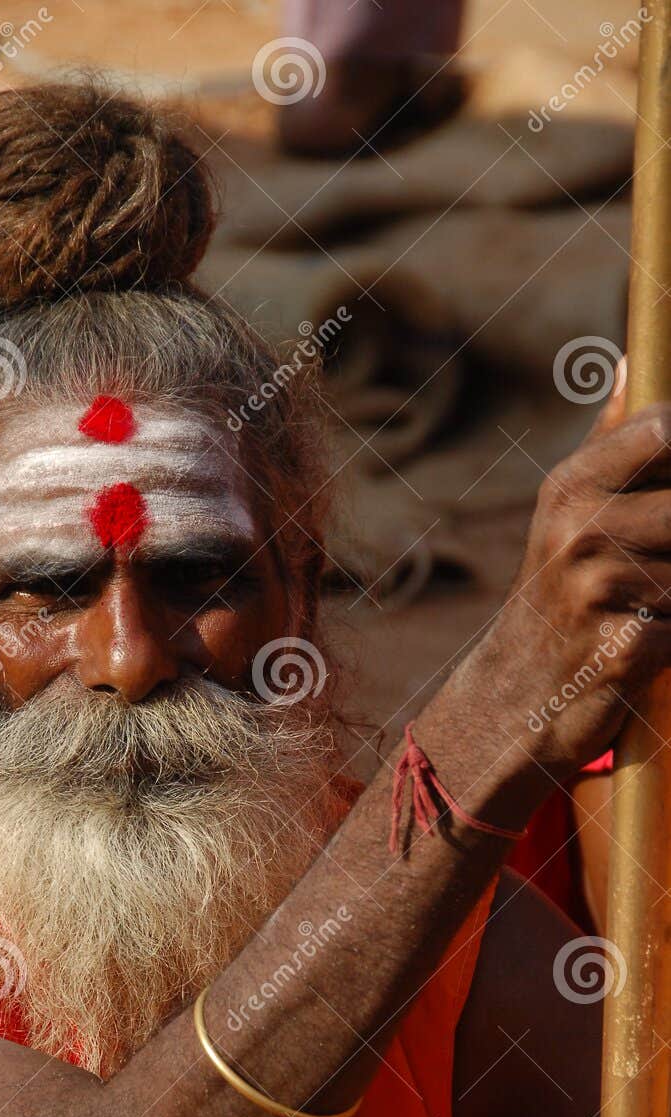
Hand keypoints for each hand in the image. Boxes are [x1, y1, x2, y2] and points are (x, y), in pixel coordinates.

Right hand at [489, 362, 670, 778]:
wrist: (516, 699)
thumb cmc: (562, 594)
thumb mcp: (571, 510)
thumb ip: (612, 440)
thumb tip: (630, 360)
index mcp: (572, 485)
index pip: (665, 429)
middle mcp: (577, 529)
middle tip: (659, 558)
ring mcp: (595, 589)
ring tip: (651, 604)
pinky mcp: (620, 650)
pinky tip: (648, 642)